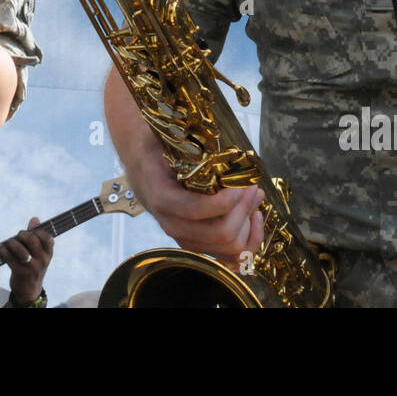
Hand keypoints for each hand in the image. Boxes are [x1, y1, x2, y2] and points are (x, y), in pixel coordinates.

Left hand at [0, 217, 53, 304]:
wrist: (29, 290)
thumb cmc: (33, 266)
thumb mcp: (39, 253)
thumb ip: (36, 236)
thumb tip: (35, 218)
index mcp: (48, 254)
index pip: (48, 238)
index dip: (38, 231)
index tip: (31, 231)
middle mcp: (43, 261)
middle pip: (33, 241)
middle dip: (23, 234)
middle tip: (18, 235)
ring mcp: (32, 268)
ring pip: (21, 250)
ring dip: (12, 243)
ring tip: (8, 243)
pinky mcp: (21, 273)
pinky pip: (10, 259)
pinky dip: (3, 251)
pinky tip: (0, 248)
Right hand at [128, 144, 264, 268]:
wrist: (142, 171)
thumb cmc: (156, 153)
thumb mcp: (163, 141)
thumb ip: (186, 143)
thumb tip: (214, 139)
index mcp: (162, 198)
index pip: (196, 210)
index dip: (226, 200)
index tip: (240, 181)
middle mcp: (173, 225)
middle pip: (220, 234)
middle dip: (244, 209)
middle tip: (251, 186)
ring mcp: (186, 239)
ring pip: (229, 248)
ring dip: (249, 223)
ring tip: (253, 197)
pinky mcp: (198, 244)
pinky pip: (230, 256)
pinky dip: (248, 239)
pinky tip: (253, 218)